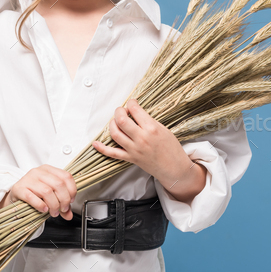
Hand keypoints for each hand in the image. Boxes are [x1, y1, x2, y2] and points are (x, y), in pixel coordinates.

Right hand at [0, 165, 76, 219]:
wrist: (15, 194)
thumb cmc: (34, 192)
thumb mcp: (50, 195)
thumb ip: (61, 203)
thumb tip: (69, 215)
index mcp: (48, 170)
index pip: (66, 176)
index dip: (72, 190)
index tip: (71, 200)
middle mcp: (38, 172)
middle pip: (58, 184)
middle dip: (64, 200)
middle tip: (62, 209)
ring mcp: (28, 179)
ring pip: (47, 191)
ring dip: (54, 205)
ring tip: (53, 212)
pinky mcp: (19, 188)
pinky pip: (32, 197)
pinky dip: (40, 205)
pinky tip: (43, 209)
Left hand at [91, 99, 206, 204]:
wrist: (174, 168)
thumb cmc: (172, 148)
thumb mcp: (164, 129)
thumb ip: (149, 121)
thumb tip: (135, 112)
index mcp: (152, 128)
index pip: (135, 110)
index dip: (131, 103)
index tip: (131, 103)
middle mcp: (141, 138)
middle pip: (122, 120)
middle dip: (119, 111)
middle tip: (122, 110)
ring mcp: (134, 149)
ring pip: (115, 134)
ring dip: (112, 124)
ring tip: (115, 120)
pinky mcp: (130, 158)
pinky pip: (112, 153)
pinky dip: (102, 148)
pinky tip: (95, 143)